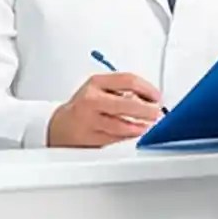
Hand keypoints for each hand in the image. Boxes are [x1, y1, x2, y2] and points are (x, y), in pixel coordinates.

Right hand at [47, 73, 163, 147]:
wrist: (60, 126)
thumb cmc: (85, 106)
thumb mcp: (100, 89)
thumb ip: (123, 90)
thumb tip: (150, 97)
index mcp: (96, 83)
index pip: (128, 81)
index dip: (147, 89)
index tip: (157, 96)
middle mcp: (92, 100)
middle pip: (126, 104)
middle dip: (147, 110)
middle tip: (156, 113)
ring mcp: (90, 120)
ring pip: (122, 125)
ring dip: (140, 127)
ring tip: (148, 125)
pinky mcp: (91, 137)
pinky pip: (116, 138)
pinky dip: (129, 136)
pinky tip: (135, 133)